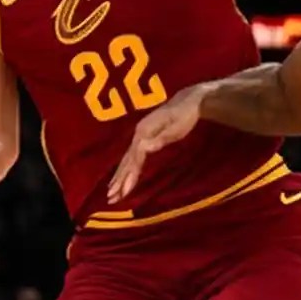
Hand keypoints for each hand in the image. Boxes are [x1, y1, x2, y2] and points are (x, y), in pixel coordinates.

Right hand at [107, 86, 205, 202]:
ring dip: (119, 176)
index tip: (124, 192)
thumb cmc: (185, 116)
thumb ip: (160, 139)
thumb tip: (144, 148)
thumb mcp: (176, 128)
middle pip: (127, 161)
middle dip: (119, 180)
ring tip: (111, 192)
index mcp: (143, 132)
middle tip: (111, 198)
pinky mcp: (143, 138)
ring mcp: (139, 136)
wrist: (189, 101)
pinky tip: (121, 176)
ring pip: (127, 160)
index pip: (134, 158)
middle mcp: (138, 135)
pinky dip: (125, 169)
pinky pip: (131, 157)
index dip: (129, 176)